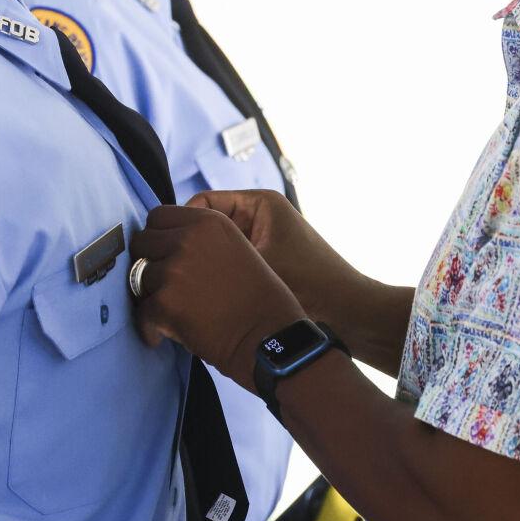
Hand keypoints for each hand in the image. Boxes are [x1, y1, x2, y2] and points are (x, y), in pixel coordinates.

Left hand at [128, 204, 304, 390]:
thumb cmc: (258, 300)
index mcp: (208, 222)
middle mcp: (188, 239)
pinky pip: (141, 312)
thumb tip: (162, 243)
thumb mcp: (235, 249)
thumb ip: (200, 239)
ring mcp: (174, 270)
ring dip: (151, 296)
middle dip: (149, 263)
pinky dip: (149, 327)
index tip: (162, 255)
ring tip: (172, 313)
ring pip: (138, 278)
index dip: (158, 237)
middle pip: (142, 243)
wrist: (270, 338)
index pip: (158, 216)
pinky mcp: (164, 302)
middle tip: (164, 287)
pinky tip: (162, 335)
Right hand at [186, 189, 367, 325]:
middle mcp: (260, 216)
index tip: (167, 256)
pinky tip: (206, 298)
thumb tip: (168, 257)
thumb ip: (213, 257)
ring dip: (202, 265)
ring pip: (214, 247)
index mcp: (260, 204)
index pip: (201, 203)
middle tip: (171, 273)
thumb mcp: (258, 266)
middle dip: (188, 248)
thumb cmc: (312, 288)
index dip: (180, 228)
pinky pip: (229, 262)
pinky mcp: (265, 261)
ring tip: (188, 288)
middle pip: (205, 224)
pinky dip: (217, 276)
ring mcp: (262, 239)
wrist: (352, 317)